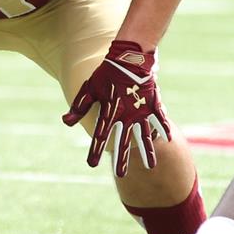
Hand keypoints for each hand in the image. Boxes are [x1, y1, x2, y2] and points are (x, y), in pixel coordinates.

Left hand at [62, 39, 170, 179]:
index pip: (101, 136)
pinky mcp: (153, 104)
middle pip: (123, 141)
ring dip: (147, 152)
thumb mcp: (89, 88)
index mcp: (110, 112)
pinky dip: (164, 129)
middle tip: (120, 175)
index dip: (95, 150)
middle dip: (121, 159)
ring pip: (144, 136)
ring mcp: (141, 111)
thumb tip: (65, 122)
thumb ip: (79, 107)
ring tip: (150, 166)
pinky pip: (160, 119)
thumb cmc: (106, 73)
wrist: (129, 57)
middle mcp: (126, 115)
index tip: (91, 164)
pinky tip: (167, 140)